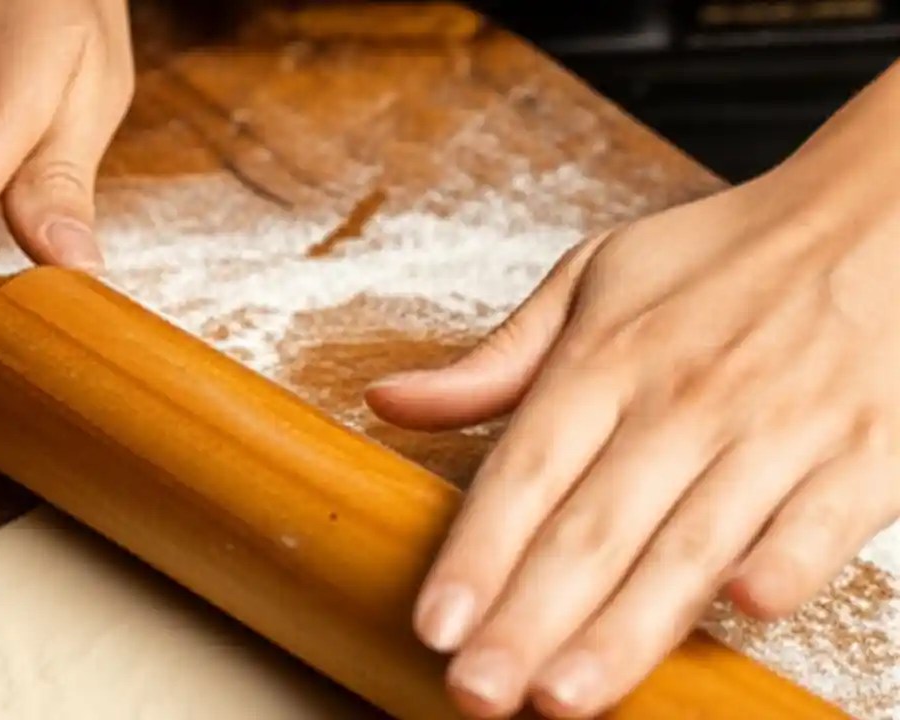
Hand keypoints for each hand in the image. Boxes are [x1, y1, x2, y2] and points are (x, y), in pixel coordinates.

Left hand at [368, 63, 899, 717]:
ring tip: (566, 697)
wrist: (876, 213)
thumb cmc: (720, 258)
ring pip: (688, 545)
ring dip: (627, 628)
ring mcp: (775, 427)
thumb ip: (494, 358)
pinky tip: (739, 616)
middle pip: (592, 527)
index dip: (476, 553)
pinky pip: (820, 520)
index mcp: (607, 357)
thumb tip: (387, 401)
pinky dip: (784, 563)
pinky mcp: (864, 451)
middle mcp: (682, 398)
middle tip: (477, 692)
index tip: (435, 625)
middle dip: (529, 619)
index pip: (524, 470)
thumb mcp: (591, 278)